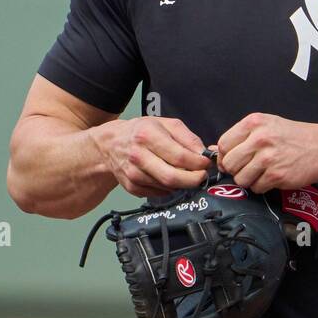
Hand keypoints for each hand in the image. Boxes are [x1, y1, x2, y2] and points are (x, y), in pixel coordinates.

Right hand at [91, 117, 209, 198]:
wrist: (111, 143)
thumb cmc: (142, 131)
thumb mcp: (166, 124)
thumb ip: (188, 138)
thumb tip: (205, 153)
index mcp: (148, 136)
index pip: (179, 156)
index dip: (198, 163)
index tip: (206, 163)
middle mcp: (138, 156)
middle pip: (172, 177)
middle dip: (193, 180)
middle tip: (202, 176)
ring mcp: (133, 174)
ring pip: (166, 187)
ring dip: (182, 184)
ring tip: (187, 174)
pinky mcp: (131, 186)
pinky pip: (157, 193)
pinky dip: (169, 189)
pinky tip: (170, 179)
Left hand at [215, 113, 317, 194]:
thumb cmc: (295, 136)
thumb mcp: (268, 126)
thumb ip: (242, 137)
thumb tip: (215, 151)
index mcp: (255, 122)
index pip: (224, 144)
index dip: (225, 156)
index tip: (233, 160)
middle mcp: (260, 138)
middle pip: (230, 163)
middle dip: (236, 170)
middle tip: (249, 168)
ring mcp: (268, 157)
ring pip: (241, 178)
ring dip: (249, 180)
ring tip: (262, 172)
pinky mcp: (277, 175)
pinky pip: (256, 188)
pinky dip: (262, 186)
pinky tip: (273, 177)